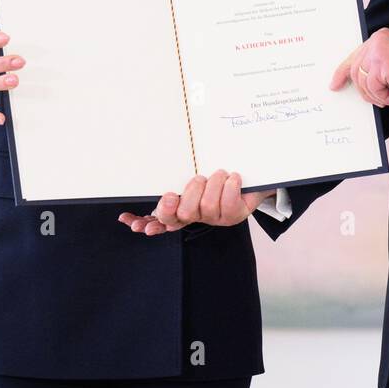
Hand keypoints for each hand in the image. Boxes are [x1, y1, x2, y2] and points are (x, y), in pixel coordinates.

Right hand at [118, 170, 275, 235]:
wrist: (249, 176)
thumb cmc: (217, 174)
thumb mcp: (197, 172)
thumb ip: (178, 173)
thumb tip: (157, 161)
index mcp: (183, 207)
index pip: (161, 220)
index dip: (150, 224)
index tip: (139, 227)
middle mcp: (197, 216)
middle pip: (184, 214)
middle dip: (190, 194)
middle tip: (198, 179)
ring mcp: (215, 218)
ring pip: (207, 206)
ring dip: (214, 183)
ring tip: (220, 173)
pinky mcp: (234, 216)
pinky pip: (228, 203)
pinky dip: (231, 185)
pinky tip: (233, 178)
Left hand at [329, 28, 388, 106]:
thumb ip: (377, 64)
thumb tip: (360, 79)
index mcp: (379, 38)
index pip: (355, 55)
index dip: (343, 71)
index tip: (335, 83)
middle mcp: (376, 41)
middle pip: (356, 70)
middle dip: (363, 90)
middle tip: (375, 100)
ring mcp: (377, 51)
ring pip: (363, 81)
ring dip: (375, 95)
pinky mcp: (381, 65)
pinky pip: (373, 88)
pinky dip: (384, 97)